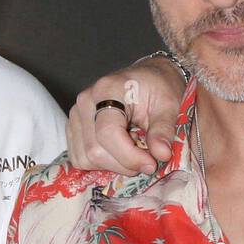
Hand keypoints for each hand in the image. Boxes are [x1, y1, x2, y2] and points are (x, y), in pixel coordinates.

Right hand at [66, 56, 185, 175]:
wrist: (147, 79)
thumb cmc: (159, 88)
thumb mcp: (169, 105)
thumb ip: (164, 130)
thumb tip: (162, 155)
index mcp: (107, 90)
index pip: (108, 132)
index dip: (129, 156)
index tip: (152, 164)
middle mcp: (85, 102)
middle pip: (95, 151)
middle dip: (125, 164)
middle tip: (148, 158)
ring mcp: (76, 115)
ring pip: (86, 159)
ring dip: (114, 165)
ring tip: (134, 149)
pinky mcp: (74, 128)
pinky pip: (80, 158)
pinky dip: (103, 163)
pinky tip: (120, 150)